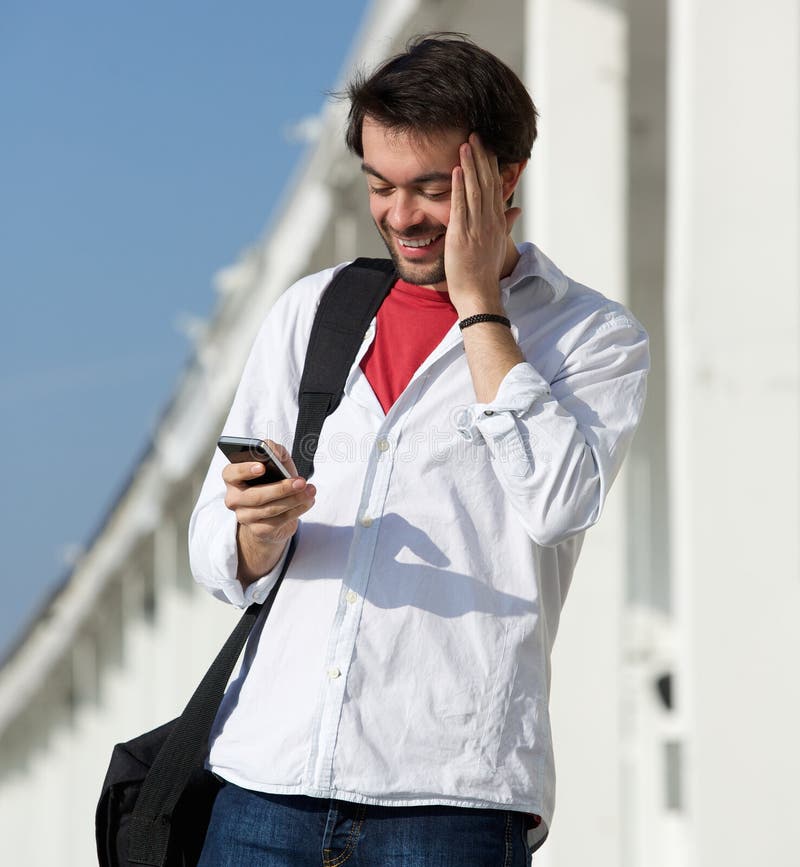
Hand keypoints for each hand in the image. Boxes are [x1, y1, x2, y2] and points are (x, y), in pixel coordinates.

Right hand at [222, 440, 314, 582]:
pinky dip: (296, 511)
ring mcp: (244, 516)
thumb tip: (275, 452)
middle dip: (281, 488)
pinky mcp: (258, 530)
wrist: (275, 511)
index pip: (231, 473)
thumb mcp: (276, 463)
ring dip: (294, 500)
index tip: (263, 467)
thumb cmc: (274, 480)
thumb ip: (274, 450)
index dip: (245, 470)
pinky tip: (307, 502)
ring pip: (270, 509)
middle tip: (301, 481)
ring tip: (310, 491)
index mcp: (233, 478)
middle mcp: (234, 498)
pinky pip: (278, 521)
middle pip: (255, 496)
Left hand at [444, 133, 521, 315]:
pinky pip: (461, 208)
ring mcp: (476, 228)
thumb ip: (506, 224)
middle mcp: (489, 222)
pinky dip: (459, 188)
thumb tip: (517, 209)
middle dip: (481, 157)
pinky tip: (456, 171)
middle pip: (487, 183)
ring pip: (475, 190)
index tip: (486, 146)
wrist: (479, 294)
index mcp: (497, 222)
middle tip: (475, 135)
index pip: (495, 187)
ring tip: (466, 144)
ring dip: (470, 166)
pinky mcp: (461, 236)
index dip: (491, 165)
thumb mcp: (498, 245)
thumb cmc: (486, 273)